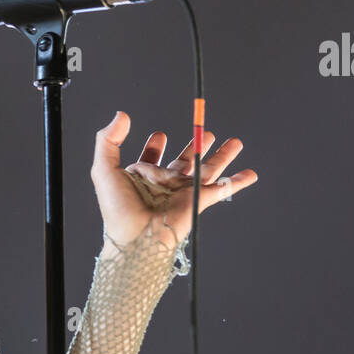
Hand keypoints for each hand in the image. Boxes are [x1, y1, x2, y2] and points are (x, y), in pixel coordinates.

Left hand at [90, 111, 258, 250]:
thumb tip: (122, 115)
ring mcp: (183, 192)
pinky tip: (250, 174)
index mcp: (142, 178)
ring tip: (234, 141)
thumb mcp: (103, 168)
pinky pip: (223, 188)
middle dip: (195, 146)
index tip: (160, 135)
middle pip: (184, 160)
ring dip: (222, 155)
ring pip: (207, 168)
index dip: (155, 146)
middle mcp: (164, 184)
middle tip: (207, 132)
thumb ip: (108, 139)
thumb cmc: (118, 209)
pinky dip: (237, 181)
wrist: (137, 238)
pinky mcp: (198, 200)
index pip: (151, 158)